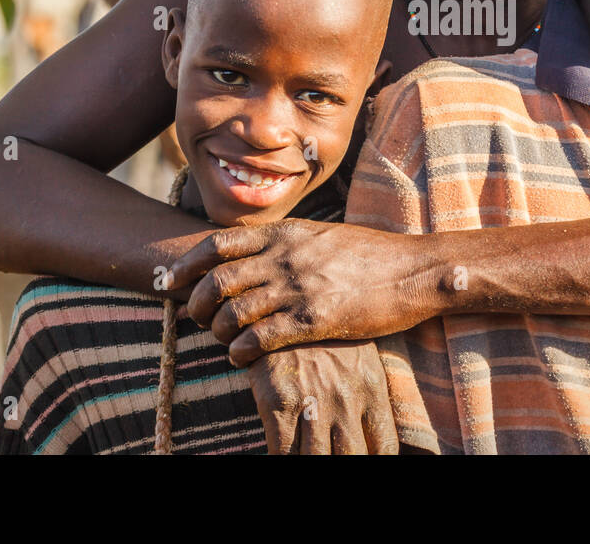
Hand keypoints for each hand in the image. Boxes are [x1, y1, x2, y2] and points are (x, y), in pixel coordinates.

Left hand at [166, 218, 438, 363]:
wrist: (415, 269)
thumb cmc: (371, 254)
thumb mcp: (322, 234)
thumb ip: (286, 242)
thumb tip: (255, 251)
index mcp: (285, 233)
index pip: (218, 244)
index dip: (188, 264)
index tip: (174, 281)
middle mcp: (285, 257)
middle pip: (217, 280)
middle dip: (195, 304)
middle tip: (195, 319)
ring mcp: (299, 288)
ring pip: (232, 312)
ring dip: (217, 331)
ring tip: (221, 340)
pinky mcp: (315, 319)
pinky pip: (259, 337)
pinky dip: (240, 350)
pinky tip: (240, 356)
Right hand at [248, 341, 397, 454]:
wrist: (281, 305)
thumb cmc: (323, 338)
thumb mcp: (358, 360)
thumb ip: (367, 398)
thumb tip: (370, 439)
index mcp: (371, 388)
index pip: (384, 449)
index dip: (373, 461)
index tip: (361, 456)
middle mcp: (346, 398)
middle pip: (352, 459)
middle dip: (343, 463)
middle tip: (333, 455)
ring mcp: (312, 401)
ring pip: (318, 461)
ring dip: (313, 462)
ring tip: (311, 452)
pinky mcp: (278, 402)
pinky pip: (283, 453)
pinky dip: (285, 459)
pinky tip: (286, 452)